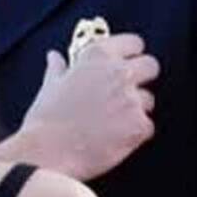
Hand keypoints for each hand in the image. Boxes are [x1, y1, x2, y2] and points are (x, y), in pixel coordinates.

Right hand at [0, 34, 158, 179]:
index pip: (134, 42)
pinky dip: (135, 134)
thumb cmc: (45, 120)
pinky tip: (114, 139)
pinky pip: (147, 127)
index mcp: (97, 56)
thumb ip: (59, 68)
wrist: (48, 153)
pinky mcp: (139, 126)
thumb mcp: (50, 86)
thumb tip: (54, 56)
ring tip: (112, 122)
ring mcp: (131, 100)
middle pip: (151, 66)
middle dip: (143, 78)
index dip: (131, 54)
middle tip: (126, 92)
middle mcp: (119, 73)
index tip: (126, 62)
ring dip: (136, 109)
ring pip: (149, 99)